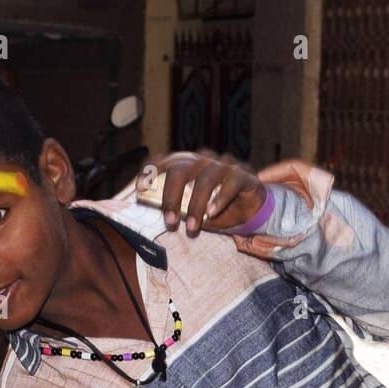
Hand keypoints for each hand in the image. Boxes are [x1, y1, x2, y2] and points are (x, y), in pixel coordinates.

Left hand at [138, 149, 266, 235]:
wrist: (249, 210)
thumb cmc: (215, 209)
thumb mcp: (191, 211)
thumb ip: (176, 209)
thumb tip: (158, 217)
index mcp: (186, 164)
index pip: (162, 161)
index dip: (149, 172)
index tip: (140, 190)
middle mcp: (202, 160)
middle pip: (181, 170)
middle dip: (172, 197)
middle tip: (170, 222)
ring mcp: (223, 165)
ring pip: (205, 178)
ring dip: (196, 205)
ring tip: (191, 227)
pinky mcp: (242, 174)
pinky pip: (230, 183)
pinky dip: (220, 199)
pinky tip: (212, 214)